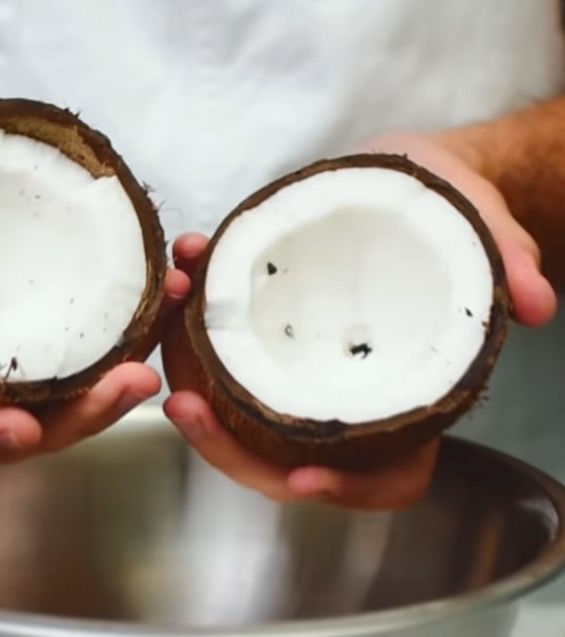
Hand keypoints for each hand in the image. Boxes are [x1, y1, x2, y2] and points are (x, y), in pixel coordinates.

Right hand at [0, 124, 191, 458]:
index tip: (16, 426)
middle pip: (7, 425)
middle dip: (74, 417)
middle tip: (131, 383)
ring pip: (54, 405)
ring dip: (111, 392)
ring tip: (156, 358)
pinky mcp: (37, 338)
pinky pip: (79, 362)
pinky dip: (121, 347)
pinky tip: (158, 312)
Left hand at [162, 137, 551, 509]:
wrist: (408, 182)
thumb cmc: (448, 216)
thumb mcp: (482, 230)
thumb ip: (507, 266)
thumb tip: (538, 304)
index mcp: (399, 401)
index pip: (382, 476)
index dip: (346, 488)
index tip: (304, 478)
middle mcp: (340, 395)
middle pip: (285, 455)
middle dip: (230, 445)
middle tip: (189, 407)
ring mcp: (298, 367)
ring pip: (239, 408)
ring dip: (195, 380)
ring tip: (165, 347)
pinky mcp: (266, 327)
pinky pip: (223, 341)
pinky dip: (194, 314)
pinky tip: (188, 268)